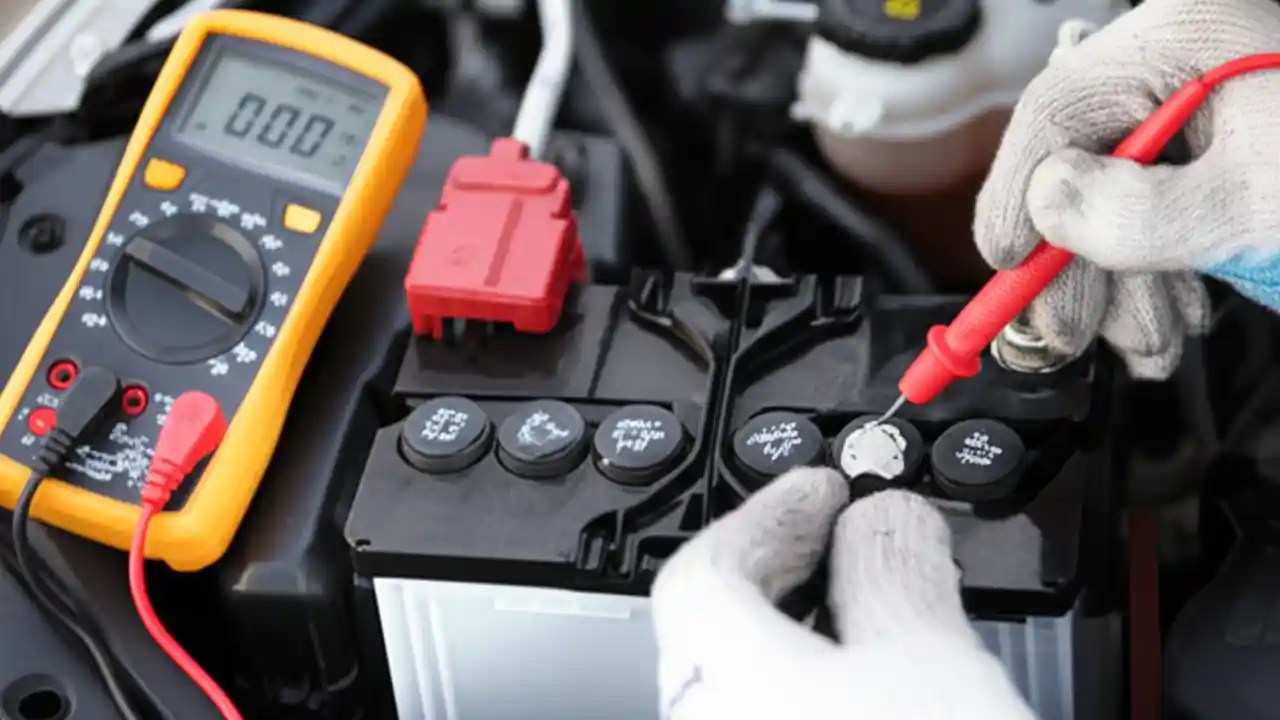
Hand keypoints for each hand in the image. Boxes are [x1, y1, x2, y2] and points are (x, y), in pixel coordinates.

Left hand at [650, 469, 1033, 719]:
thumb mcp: (933, 662)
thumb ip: (895, 573)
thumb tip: (883, 517)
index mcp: (720, 680)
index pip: (706, 568)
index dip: (768, 513)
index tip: (820, 488)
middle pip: (714, 626)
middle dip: (783, 567)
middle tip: (837, 533)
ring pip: (741, 682)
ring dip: (798, 631)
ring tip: (867, 606)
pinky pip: (767, 714)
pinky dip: (809, 689)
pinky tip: (870, 690)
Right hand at [975, 0, 1279, 378]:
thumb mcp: (1260, 204)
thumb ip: (1138, 211)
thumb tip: (1048, 208)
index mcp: (1194, 38)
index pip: (1063, 106)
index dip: (1019, 193)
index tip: (1005, 265)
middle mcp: (1195, 66)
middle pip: (1084, 161)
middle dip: (1075, 262)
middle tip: (1066, 329)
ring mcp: (1214, 113)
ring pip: (1118, 201)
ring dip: (1120, 287)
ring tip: (1148, 341)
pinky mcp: (1231, 158)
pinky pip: (1161, 216)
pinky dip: (1155, 278)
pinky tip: (1171, 320)